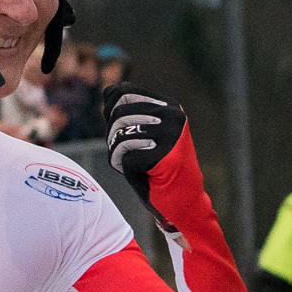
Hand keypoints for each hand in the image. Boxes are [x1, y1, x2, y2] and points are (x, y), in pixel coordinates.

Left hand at [102, 84, 186, 199]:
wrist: (182, 200)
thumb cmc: (156, 168)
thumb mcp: (143, 134)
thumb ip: (128, 113)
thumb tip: (109, 90)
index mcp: (169, 106)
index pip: (124, 91)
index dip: (110, 111)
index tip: (120, 131)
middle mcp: (173, 116)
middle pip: (118, 114)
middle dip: (113, 137)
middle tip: (128, 154)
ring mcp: (172, 136)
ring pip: (120, 135)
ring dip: (118, 155)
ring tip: (136, 165)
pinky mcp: (167, 157)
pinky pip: (126, 157)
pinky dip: (125, 169)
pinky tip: (143, 174)